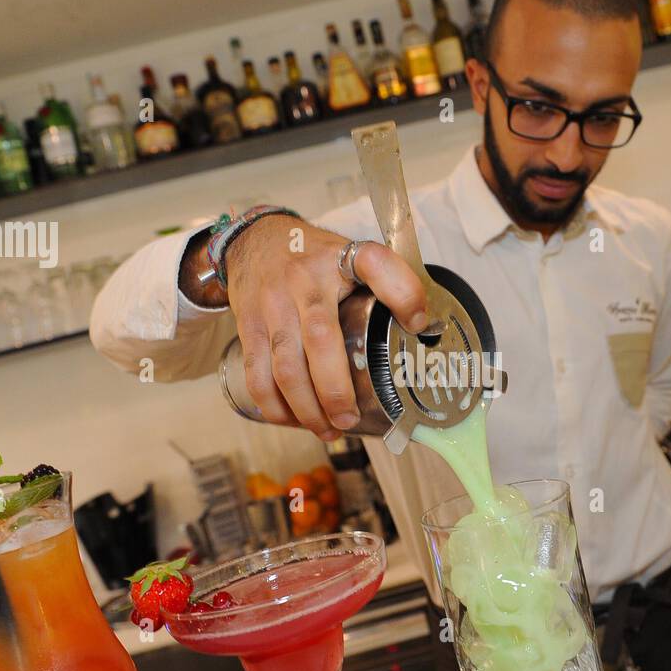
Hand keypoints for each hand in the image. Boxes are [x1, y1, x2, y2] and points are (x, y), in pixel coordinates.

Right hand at [225, 215, 427, 440]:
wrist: (254, 241)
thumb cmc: (312, 256)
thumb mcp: (353, 254)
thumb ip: (388, 281)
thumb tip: (421, 326)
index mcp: (340, 259)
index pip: (376, 264)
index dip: (402, 292)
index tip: (418, 322)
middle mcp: (304, 281)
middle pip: (321, 339)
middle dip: (336, 389)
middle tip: (350, 418)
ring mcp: (272, 305)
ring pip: (285, 366)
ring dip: (307, 407)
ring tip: (329, 429)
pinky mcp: (249, 327)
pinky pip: (257, 374)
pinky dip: (274, 405)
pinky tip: (294, 420)